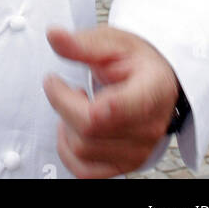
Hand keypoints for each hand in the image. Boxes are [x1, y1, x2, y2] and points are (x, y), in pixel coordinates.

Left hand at [43, 25, 179, 177]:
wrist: (154, 80)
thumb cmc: (135, 60)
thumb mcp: (112, 41)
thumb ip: (82, 44)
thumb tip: (54, 35)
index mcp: (153, 90)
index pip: (116, 109)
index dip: (79, 103)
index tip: (54, 80)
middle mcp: (150, 126)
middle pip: (89, 130)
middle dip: (62, 103)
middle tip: (61, 84)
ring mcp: (139, 151)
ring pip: (82, 151)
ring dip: (65, 125)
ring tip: (75, 102)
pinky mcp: (125, 166)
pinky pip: (85, 172)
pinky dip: (68, 151)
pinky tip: (73, 127)